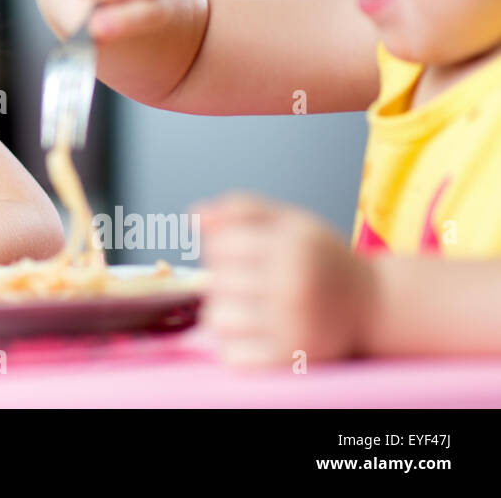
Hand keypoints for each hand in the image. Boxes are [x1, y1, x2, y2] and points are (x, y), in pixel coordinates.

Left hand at [192, 192, 376, 367]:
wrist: (376, 304)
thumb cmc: (322, 259)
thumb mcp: (291, 221)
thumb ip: (241, 209)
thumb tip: (192, 215)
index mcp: (292, 243)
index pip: (218, 244)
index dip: (220, 249)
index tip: (240, 255)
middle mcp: (294, 282)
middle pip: (215, 281)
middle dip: (223, 280)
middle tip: (250, 283)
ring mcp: (294, 323)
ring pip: (216, 319)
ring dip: (225, 314)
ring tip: (250, 309)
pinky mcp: (293, 357)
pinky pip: (232, 355)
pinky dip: (236, 347)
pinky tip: (258, 335)